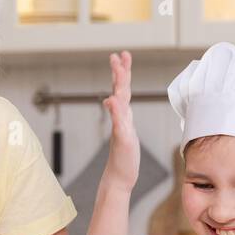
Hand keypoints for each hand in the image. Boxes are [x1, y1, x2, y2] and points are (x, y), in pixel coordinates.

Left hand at [102, 51, 139, 193]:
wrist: (119, 180)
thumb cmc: (121, 163)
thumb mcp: (122, 138)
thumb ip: (117, 118)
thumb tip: (110, 99)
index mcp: (121, 116)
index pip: (121, 89)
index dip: (121, 72)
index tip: (119, 56)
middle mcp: (120, 118)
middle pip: (121, 89)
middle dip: (122, 72)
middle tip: (121, 54)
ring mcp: (122, 124)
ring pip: (122, 98)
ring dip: (122, 83)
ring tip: (122, 69)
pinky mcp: (125, 133)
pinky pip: (124, 113)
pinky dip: (122, 103)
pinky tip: (119, 101)